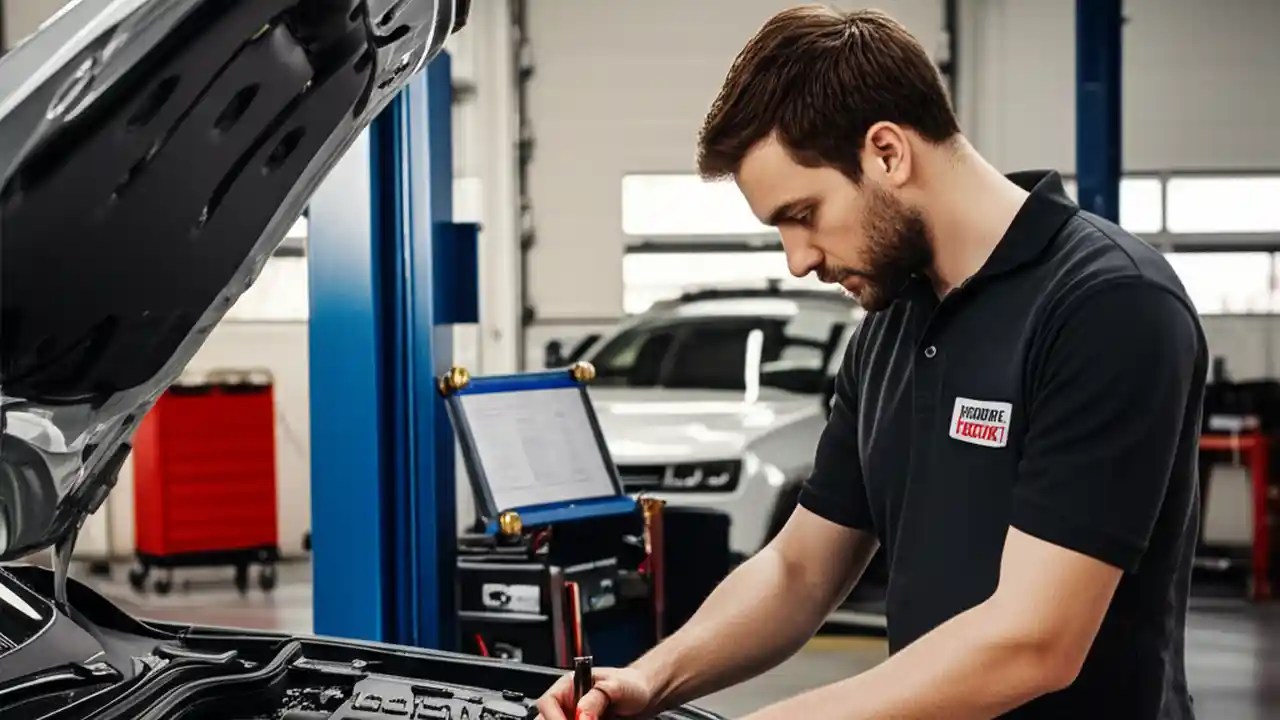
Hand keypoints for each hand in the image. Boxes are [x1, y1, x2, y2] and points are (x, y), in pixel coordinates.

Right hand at [535, 665, 658, 719]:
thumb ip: (597, 697)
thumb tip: (581, 714)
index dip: (555, 717)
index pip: (548, 703)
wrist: (645, 698)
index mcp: (568, 685)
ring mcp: (572, 718)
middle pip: (546, 719)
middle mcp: (567, 704)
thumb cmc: (631, 684)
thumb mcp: (616, 686)